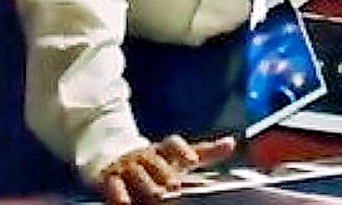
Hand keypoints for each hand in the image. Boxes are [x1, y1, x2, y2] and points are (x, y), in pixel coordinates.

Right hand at [97, 134, 235, 204]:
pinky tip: (125, 203)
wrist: (113, 152)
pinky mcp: (110, 177)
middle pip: (155, 161)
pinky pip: (114, 186)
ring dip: (145, 184)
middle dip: (164, 173)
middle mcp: (146, 155)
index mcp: (164, 148)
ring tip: (157, 195)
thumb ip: (206, 152)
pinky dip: (119, 194)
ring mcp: (128, 165)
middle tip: (174, 185)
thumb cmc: (156, 160)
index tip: (192, 160)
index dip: (182, 150)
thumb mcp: (180, 155)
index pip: (173, 144)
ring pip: (136, 173)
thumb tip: (231, 143)